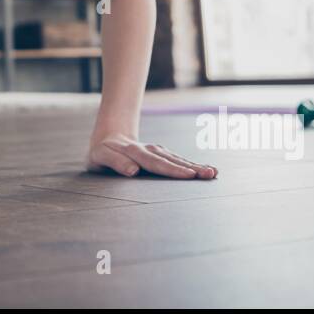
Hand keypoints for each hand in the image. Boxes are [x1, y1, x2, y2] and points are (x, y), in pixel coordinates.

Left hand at [86, 131, 217, 178]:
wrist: (108, 137)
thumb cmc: (102, 152)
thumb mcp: (101, 157)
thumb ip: (115, 162)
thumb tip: (133, 171)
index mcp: (134, 152)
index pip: (155, 164)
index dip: (172, 170)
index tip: (188, 176)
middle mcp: (149, 150)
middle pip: (171, 161)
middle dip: (191, 168)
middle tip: (208, 175)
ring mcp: (157, 150)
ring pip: (178, 159)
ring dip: (196, 166)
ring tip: (213, 173)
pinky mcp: (163, 153)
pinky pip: (179, 160)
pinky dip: (193, 164)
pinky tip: (208, 169)